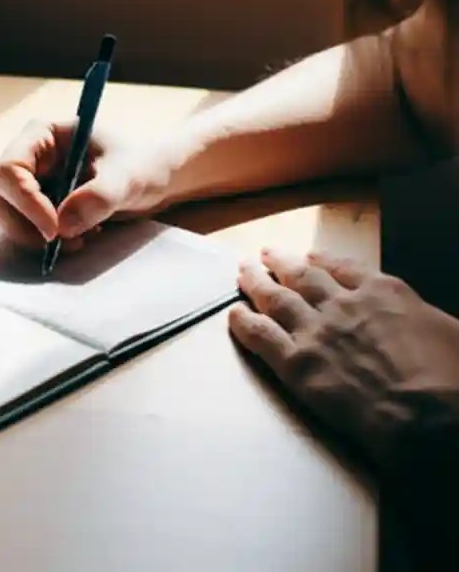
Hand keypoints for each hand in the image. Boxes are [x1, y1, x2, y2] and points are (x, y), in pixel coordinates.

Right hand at [0, 118, 167, 248]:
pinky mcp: (34, 207)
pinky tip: (79, 238)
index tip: (53, 229)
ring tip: (79, 239)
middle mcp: (28, 158)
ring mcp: (29, 184)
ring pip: (5, 217)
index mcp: (41, 135)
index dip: (24, 202)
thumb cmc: (141, 165)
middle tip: (62, 241)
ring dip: (35, 237)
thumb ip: (99, 196)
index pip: (9, 169)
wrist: (154, 181)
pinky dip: (45, 243)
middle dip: (25, 225)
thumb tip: (62, 225)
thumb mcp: (128, 177)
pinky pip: (23, 230)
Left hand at [230, 248, 458, 472]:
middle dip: (281, 263)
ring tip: (242, 271)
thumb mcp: (452, 331)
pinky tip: (234, 314)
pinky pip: (260, 336)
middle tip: (265, 254)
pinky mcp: (295, 363)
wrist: (425, 415)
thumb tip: (421, 321)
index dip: (322, 262)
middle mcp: (343, 304)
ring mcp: (315, 331)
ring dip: (255, 282)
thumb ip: (424, 318)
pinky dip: (243, 322)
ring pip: (275, 298)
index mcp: (384, 293)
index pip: (345, 268)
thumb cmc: (451, 377)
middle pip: (302, 276)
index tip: (309, 257)